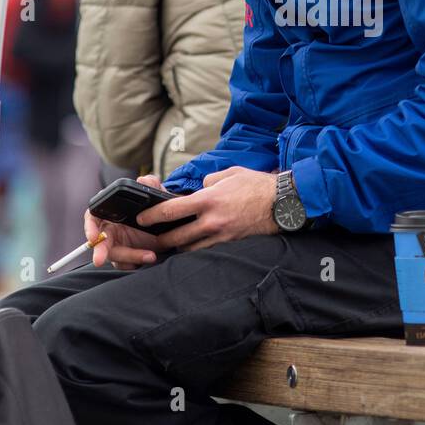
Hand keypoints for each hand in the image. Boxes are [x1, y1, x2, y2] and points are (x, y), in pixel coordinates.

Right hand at [83, 174, 167, 269]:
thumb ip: (151, 184)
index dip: (89, 227)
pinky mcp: (127, 258)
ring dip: (130, 257)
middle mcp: (111, 229)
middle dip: (98, 251)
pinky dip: (135, 263)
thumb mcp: (158, 195)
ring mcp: (118, 245)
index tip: (92, 237)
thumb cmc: (157, 209)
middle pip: (98, 241)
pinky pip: (126, 264)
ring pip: (115, 255)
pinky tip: (148, 257)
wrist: (172, 227)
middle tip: (99, 259)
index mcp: (111, 213)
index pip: (92, 217)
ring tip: (150, 255)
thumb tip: (142, 180)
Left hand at [136, 167, 278, 252]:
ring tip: (170, 244)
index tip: (142, 218)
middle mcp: (211, 220)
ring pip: (189, 248)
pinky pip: (206, 250)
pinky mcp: (230, 243)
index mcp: (208, 199)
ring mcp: (221, 235)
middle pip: (176, 236)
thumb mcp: (229, 173)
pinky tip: (192, 247)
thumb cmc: (256, 185)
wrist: (282, 203)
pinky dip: (196, 250)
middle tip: (151, 238)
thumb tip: (199, 190)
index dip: (152, 216)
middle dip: (160, 239)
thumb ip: (209, 181)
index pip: (171, 210)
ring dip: (178, 247)